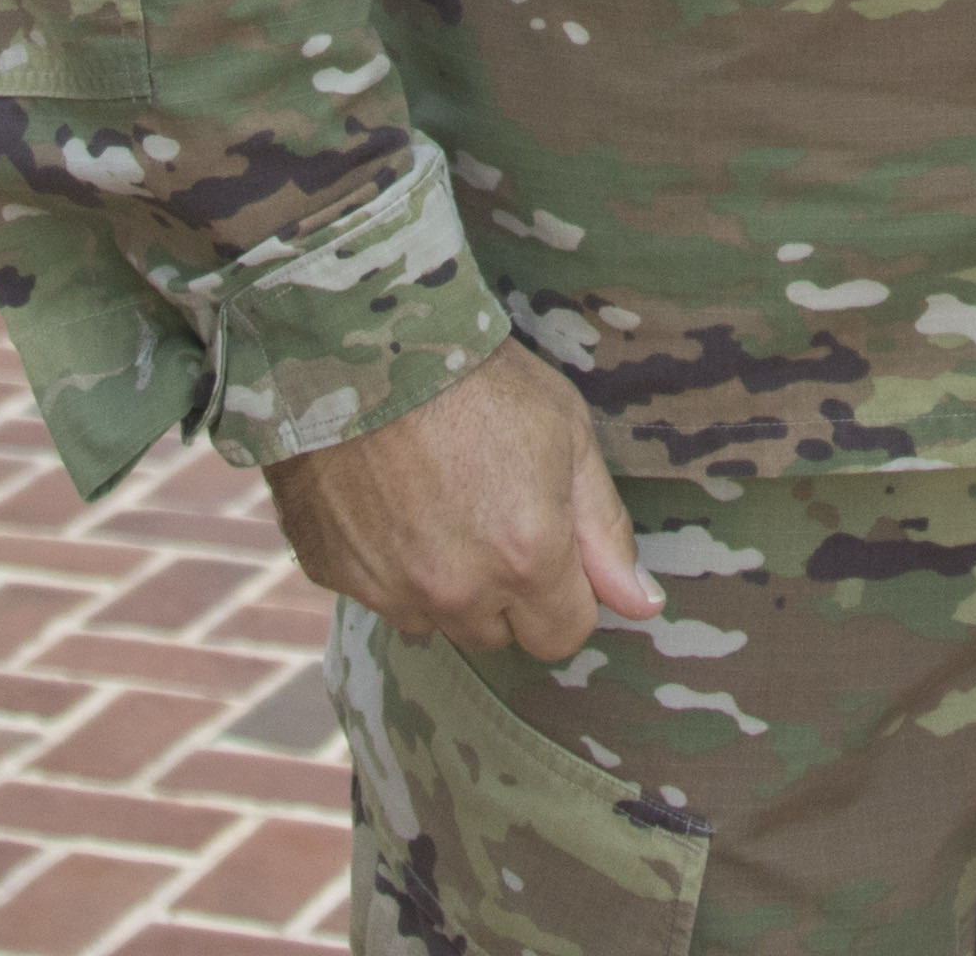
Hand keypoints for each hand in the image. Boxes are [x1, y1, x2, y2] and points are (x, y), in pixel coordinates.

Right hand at [264, 347, 660, 667]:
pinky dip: (384, 562)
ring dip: (441, 584)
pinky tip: (384, 499)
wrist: (365, 341)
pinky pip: (374, 593)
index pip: (562, 634)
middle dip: (502, 592)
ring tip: (432, 500)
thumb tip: (642, 607)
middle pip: (497, 635)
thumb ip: (604, 532)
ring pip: (433, 620)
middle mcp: (458, 591)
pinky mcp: (334, 573)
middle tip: (486, 511)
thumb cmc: (478, 378)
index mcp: (527, 560)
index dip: (562, 593)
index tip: (545, 541)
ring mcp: (389, 587)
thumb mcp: (567, 435)